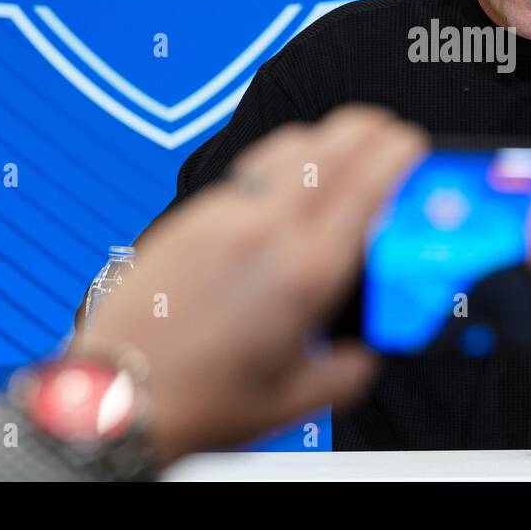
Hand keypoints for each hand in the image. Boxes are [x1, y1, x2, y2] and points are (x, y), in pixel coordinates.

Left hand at [75, 105, 426, 467]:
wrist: (117, 397)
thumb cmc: (198, 401)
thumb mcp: (297, 396)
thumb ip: (347, 370)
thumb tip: (365, 353)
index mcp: (307, 272)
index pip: (369, 183)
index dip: (399, 152)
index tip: (412, 144)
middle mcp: (267, 231)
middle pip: (332, 144)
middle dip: (370, 128)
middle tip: (387, 131)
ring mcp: (224, 216)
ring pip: (287, 146)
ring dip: (325, 137)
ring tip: (341, 146)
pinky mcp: (191, 217)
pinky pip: (248, 169)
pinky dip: (281, 162)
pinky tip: (284, 183)